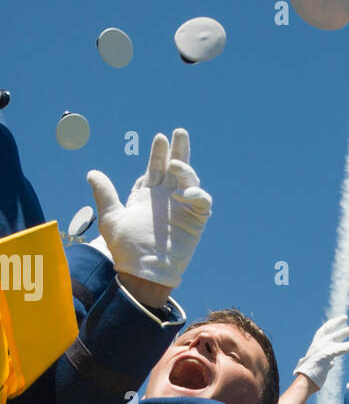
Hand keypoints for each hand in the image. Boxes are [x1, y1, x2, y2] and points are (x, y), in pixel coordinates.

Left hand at [86, 129, 210, 290]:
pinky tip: (183, 192)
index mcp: (146, 196)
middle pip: (175, 168)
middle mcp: (165, 199)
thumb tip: (92, 172)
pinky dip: (196, 193)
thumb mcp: (110, 217)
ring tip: (176, 164)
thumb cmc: (125, 249)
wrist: (143, 271)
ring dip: (186, 168)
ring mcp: (181, 208)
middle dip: (178, 150)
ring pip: (190, 180)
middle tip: (179, 132)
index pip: (155, 169)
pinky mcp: (195, 220)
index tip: (159, 139)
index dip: (158, 153)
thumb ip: (104, 193)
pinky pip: (201, 201)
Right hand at [294, 315, 348, 389]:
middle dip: (338, 323)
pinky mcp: (327, 355)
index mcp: (314, 346)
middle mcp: (317, 345)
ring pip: (337, 337)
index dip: (330, 325)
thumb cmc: (310, 376)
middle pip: (329, 330)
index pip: (322, 332)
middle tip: (346, 317)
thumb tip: (332, 362)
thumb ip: (326, 361)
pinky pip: (342, 348)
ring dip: (347, 332)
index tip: (338, 320)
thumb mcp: (319, 365)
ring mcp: (322, 349)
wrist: (304, 382)